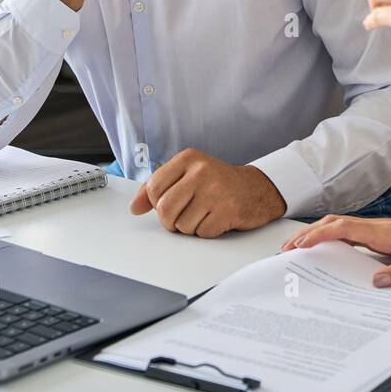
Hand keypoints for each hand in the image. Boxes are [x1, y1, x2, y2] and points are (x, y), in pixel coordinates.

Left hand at [129, 149, 286, 236]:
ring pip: (182, 225)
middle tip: (184, 215)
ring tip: (203, 214)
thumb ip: (158, 188)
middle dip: (171, 221)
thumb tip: (134, 207)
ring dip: (190, 227)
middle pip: (165, 210)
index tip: (169, 202)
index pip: (154, 188)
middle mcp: (202, 171)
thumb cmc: (216, 183)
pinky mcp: (228, 211)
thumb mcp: (187, 175)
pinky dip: (206, 232)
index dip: (157, 203)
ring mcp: (216, 191)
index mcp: (188, 158)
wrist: (256, 189)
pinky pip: (201, 233)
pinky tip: (216, 219)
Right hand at [279, 213, 390, 286]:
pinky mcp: (383, 234)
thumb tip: (376, 281)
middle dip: (309, 234)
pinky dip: (332, 237)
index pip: (345, 228)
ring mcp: (380, 229)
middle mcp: (379, 227)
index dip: (320, 235)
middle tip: (288, 250)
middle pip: (336, 224)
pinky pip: (351, 232)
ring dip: (318, 234)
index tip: (301, 245)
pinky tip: (327, 249)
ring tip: (299, 249)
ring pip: (341, 226)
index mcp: (385, 233)